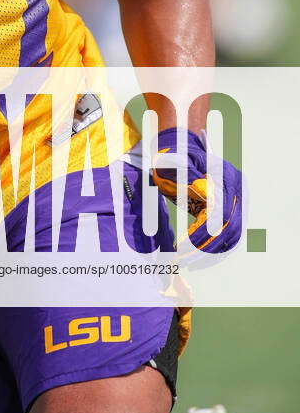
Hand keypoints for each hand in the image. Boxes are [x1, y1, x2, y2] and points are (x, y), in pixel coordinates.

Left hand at [152, 128, 241, 253]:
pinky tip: (198, 260)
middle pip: (229, 228)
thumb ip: (177, 167)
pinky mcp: (235, 211)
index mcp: (225, 176)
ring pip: (233, 237)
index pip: (219, 213)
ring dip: (211, 254)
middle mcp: (238, 189)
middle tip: (181, 261)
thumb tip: (183, 177)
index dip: (201, 234)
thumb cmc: (175, 155)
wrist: (184, 149)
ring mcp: (239, 201)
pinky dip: (216, 251)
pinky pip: (231, 237)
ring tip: (187, 263)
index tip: (181, 248)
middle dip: (204, 249)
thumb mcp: (172, 159)